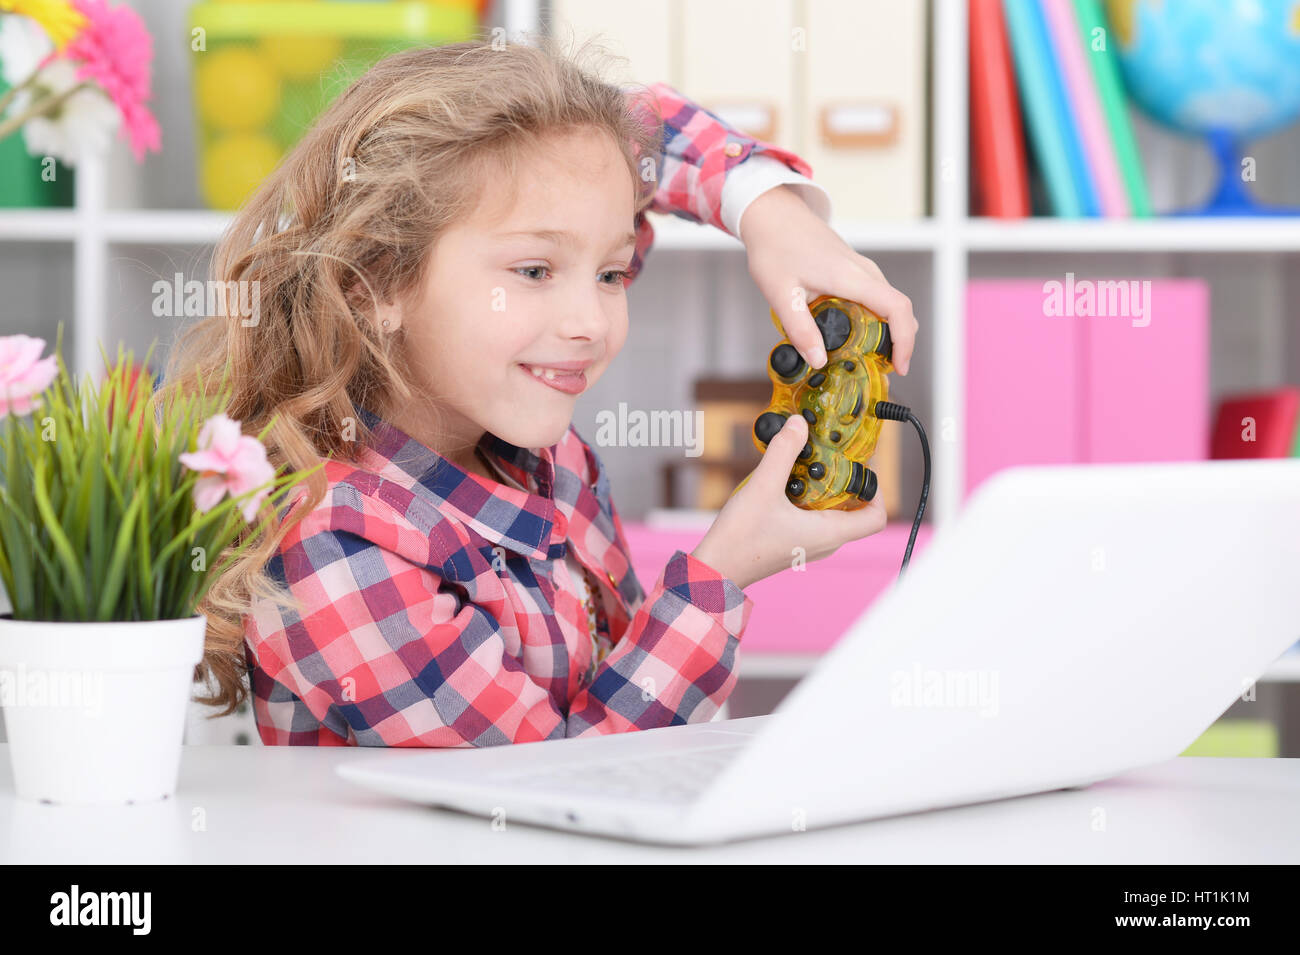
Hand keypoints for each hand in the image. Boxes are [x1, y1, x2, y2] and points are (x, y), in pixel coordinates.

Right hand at [691, 413, 885, 589]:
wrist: (714, 569)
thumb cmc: (740, 540)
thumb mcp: (763, 488)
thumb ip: (783, 453)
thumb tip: (799, 424)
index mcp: (829, 533)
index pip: (876, 517)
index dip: (877, 489)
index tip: (864, 465)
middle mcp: (825, 541)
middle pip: (854, 509)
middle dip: (848, 479)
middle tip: (833, 453)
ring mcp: (809, 543)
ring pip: (831, 511)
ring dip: (825, 486)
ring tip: (809, 461)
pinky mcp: (793, 541)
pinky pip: (812, 515)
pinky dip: (807, 494)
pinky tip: (787, 477)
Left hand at [739, 184, 919, 374]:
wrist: (773, 214)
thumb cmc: (775, 246)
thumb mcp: (780, 293)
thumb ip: (800, 329)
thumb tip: (818, 361)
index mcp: (850, 276)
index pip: (896, 308)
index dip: (905, 340)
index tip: (900, 365)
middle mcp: (863, 271)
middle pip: (899, 309)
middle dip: (899, 342)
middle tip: (882, 369)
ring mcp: (861, 269)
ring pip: (889, 303)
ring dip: (887, 332)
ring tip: (867, 358)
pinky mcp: (853, 269)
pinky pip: (875, 296)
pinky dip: (875, 319)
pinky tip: (853, 335)